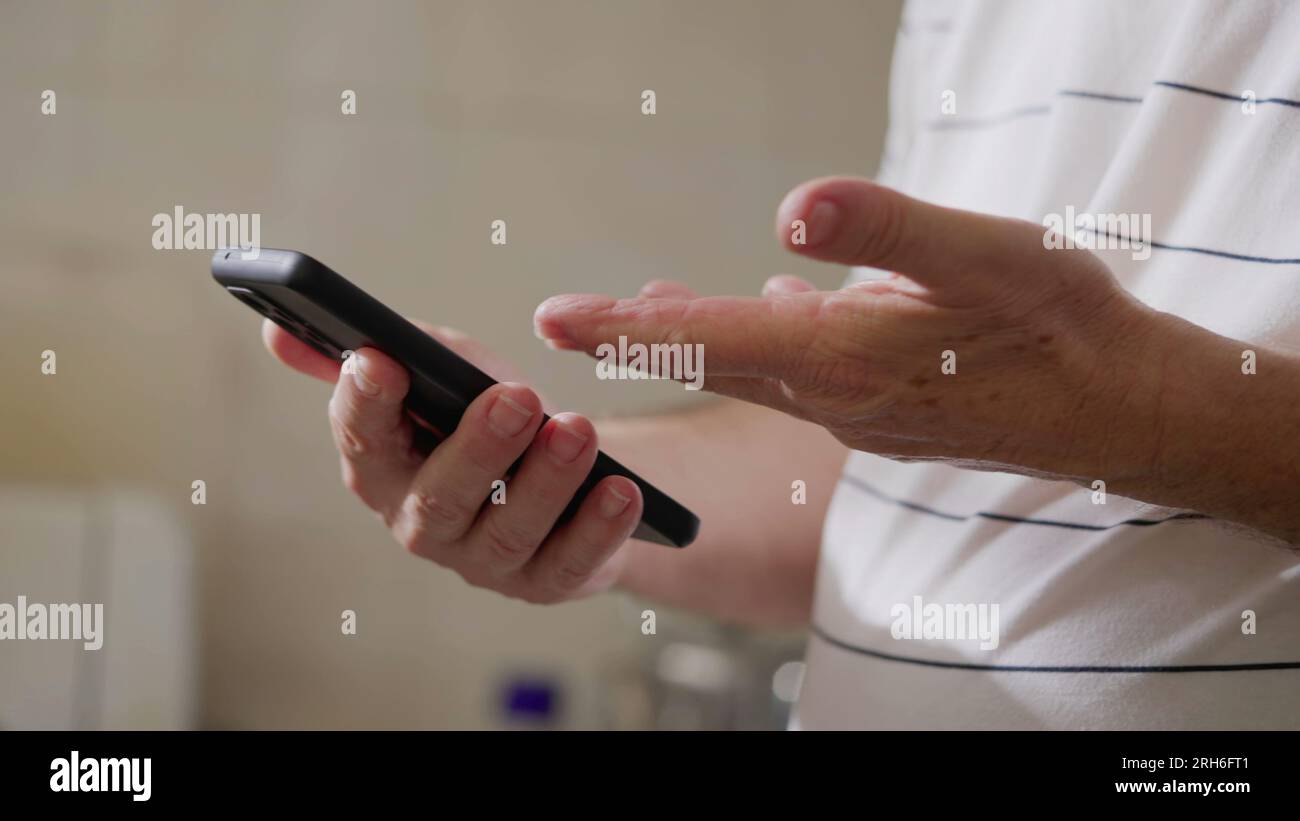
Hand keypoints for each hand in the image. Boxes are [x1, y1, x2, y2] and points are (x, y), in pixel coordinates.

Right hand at [261, 318, 643, 602]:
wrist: (561, 478)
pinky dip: (598, 526)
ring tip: (578, 429)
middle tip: (517, 395)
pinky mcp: (544, 581)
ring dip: (546, 479)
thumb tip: (277, 333)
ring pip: (508, 528)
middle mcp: (422, 521)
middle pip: (439, 494)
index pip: (361, 438)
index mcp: (384, 465)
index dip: (365, 403)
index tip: (380, 360)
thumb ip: (379, 349)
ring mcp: (483, 560)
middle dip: (477, 445)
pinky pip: (570, 561)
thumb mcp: (440, 373)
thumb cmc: (489, 419)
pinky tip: (621, 489)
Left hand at [534, 177, 1170, 485]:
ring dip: (695, 338)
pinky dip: (764, 345)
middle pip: (711, 360)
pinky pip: (801, 379)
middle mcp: (835, 398)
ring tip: (644, 311)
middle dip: (633, 338)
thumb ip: (886, 227)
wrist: (1121, 411)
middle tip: (562, 321)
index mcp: (843, 357)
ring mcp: (858, 415)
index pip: (705, 335)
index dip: (622, 326)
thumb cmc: (1061, 326)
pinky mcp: (884, 416)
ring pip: (754, 370)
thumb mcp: (983, 253)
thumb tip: (789, 211)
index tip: (551, 319)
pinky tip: (771, 313)